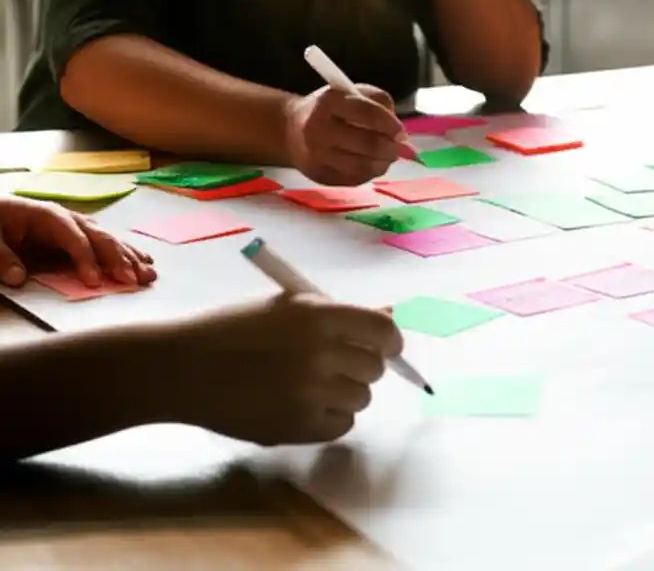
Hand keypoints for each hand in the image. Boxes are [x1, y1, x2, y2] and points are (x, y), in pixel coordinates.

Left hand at [0, 197, 155, 288]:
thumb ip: (1, 256)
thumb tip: (17, 277)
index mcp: (47, 215)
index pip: (73, 237)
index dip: (86, 258)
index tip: (95, 281)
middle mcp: (69, 217)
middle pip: (100, 237)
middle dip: (119, 259)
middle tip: (132, 280)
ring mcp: (78, 224)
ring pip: (110, 239)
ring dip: (131, 257)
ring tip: (148, 275)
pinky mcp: (81, 233)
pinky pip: (109, 242)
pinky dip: (128, 253)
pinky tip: (145, 262)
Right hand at [167, 293, 402, 445]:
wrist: (181, 368)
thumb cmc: (232, 330)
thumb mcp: (285, 307)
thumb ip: (339, 314)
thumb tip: (390, 315)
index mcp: (319, 316)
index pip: (383, 330)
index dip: (389, 340)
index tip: (384, 346)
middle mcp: (321, 353)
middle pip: (375, 368)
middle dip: (360, 366)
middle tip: (332, 365)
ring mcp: (311, 394)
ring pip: (361, 399)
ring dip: (344, 393)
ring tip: (309, 385)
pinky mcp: (298, 427)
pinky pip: (342, 426)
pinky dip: (329, 419)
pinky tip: (302, 405)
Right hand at [284, 84, 406, 186]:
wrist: (291, 130)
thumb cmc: (332, 110)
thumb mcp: (353, 93)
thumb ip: (379, 103)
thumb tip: (399, 132)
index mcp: (329, 101)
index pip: (368, 113)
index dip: (390, 124)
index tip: (401, 132)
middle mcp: (319, 128)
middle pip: (368, 144)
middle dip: (391, 147)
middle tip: (397, 146)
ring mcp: (317, 155)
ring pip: (364, 166)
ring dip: (383, 162)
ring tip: (386, 156)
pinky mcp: (320, 175)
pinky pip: (355, 178)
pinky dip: (370, 172)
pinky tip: (370, 163)